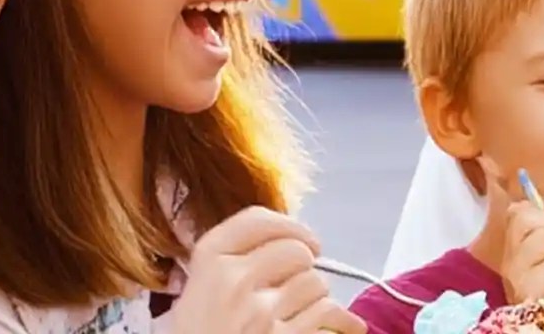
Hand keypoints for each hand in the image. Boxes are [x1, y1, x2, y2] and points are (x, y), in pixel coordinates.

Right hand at [169, 207, 366, 333]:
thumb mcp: (195, 294)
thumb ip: (229, 264)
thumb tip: (284, 242)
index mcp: (209, 262)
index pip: (257, 221)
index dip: (288, 225)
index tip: (301, 236)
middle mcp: (236, 281)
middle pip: (296, 249)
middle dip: (304, 263)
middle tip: (299, 278)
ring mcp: (263, 313)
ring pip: (315, 282)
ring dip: (316, 294)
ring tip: (302, 308)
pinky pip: (329, 313)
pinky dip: (343, 320)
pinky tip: (349, 325)